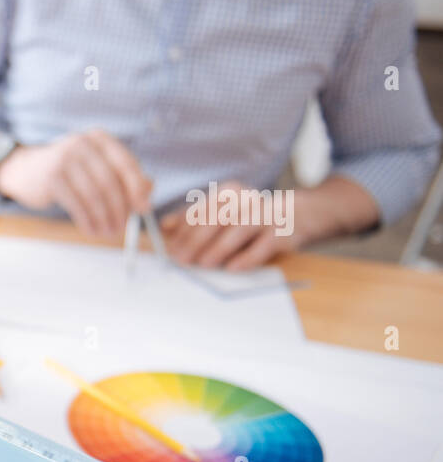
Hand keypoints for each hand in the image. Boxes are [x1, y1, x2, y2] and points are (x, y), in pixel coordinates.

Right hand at [0, 129, 151, 237]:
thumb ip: (124, 178)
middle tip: (120, 228)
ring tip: (106, 232)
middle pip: (110, 182)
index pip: (126, 163)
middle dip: (119, 209)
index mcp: (100, 139)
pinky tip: (90, 230)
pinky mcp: (52, 178)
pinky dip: (87, 221)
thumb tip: (147, 197)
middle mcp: (83, 144)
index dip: (137, 188)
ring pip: (94, 195)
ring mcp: (65, 159)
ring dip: (103, 218)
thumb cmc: (69, 171)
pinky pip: (77, 204)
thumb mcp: (96, 167)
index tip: (143, 209)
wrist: (26, 170)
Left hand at [161, 180, 304, 269]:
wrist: (296, 214)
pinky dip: (247, 257)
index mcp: (228, 193)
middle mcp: (246, 200)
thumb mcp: (222, 213)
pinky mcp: (282, 232)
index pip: (201, 211)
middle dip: (196, 241)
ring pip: (239, 229)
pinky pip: (263, 245)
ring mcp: (265, 215)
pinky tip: (233, 268)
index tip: (170, 250)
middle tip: (182, 260)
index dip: (183, 232)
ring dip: (219, 248)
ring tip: (203, 264)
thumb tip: (165, 226)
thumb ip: (193, 219)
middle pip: (217, 220)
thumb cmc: (249, 217)